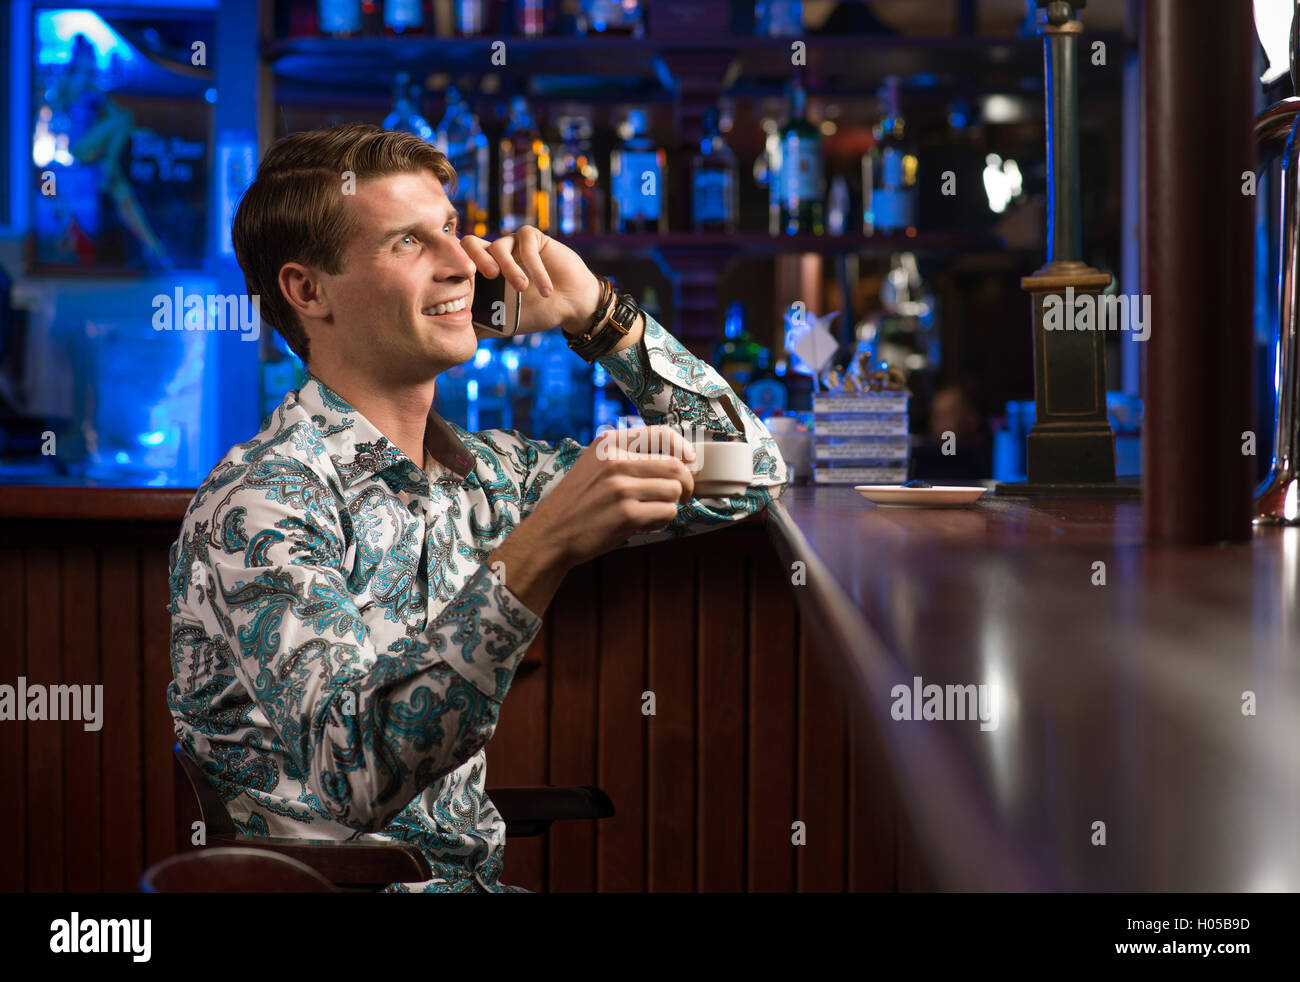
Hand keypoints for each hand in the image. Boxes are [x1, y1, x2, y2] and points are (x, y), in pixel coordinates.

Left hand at [460, 226, 600, 336]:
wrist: (572, 306)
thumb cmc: (537, 313)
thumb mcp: (504, 324)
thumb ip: (481, 326)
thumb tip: (455, 335)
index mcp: (481, 273)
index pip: (460, 264)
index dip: (459, 274)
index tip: (468, 293)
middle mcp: (493, 255)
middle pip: (470, 244)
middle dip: (476, 259)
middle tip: (490, 277)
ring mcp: (512, 244)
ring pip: (499, 247)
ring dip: (510, 269)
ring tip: (523, 289)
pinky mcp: (532, 238)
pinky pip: (526, 245)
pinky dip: (535, 268)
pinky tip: (545, 290)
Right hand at [526, 425, 696, 567]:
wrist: (550, 533)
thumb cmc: (578, 502)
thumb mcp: (594, 464)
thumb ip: (626, 455)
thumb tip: (676, 458)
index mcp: (609, 443)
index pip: (662, 434)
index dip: (685, 448)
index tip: (690, 462)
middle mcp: (615, 461)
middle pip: (676, 466)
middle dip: (687, 483)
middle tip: (682, 495)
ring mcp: (621, 488)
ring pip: (674, 491)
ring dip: (672, 504)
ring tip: (655, 511)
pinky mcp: (626, 515)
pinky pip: (666, 513)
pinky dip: (662, 520)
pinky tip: (646, 523)